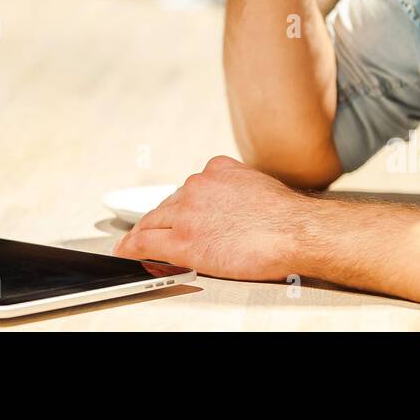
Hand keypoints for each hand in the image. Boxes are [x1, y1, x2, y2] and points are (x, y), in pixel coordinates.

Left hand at [112, 155, 315, 281]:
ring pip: (154, 221)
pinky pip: (146, 242)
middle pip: (168, 204)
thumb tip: (229, 207)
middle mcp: (197, 184)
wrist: (295, 232)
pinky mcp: (183, 239)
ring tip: (133, 243)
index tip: (175, 214)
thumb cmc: (286, 216)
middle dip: (160, 220)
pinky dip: (131, 246)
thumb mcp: (257, 185)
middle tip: (150, 232)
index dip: (179, 206)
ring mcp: (188, 211)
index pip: (188, 189)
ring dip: (143, 233)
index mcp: (216, 169)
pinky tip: (125, 251)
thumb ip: (235, 191)